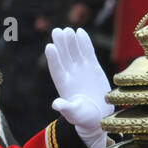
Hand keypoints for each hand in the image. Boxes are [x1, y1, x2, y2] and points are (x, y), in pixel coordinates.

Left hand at [45, 28, 112, 147]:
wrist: (97, 116)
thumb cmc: (83, 118)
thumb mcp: (74, 114)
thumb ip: (66, 108)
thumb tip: (56, 104)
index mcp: (64, 86)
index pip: (57, 70)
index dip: (53, 59)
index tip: (49, 47)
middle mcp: (70, 75)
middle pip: (64, 57)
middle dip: (60, 45)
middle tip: (57, 31)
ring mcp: (81, 70)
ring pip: (74, 52)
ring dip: (71, 41)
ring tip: (68, 30)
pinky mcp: (92, 68)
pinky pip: (87, 53)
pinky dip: (84, 43)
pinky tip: (80, 31)